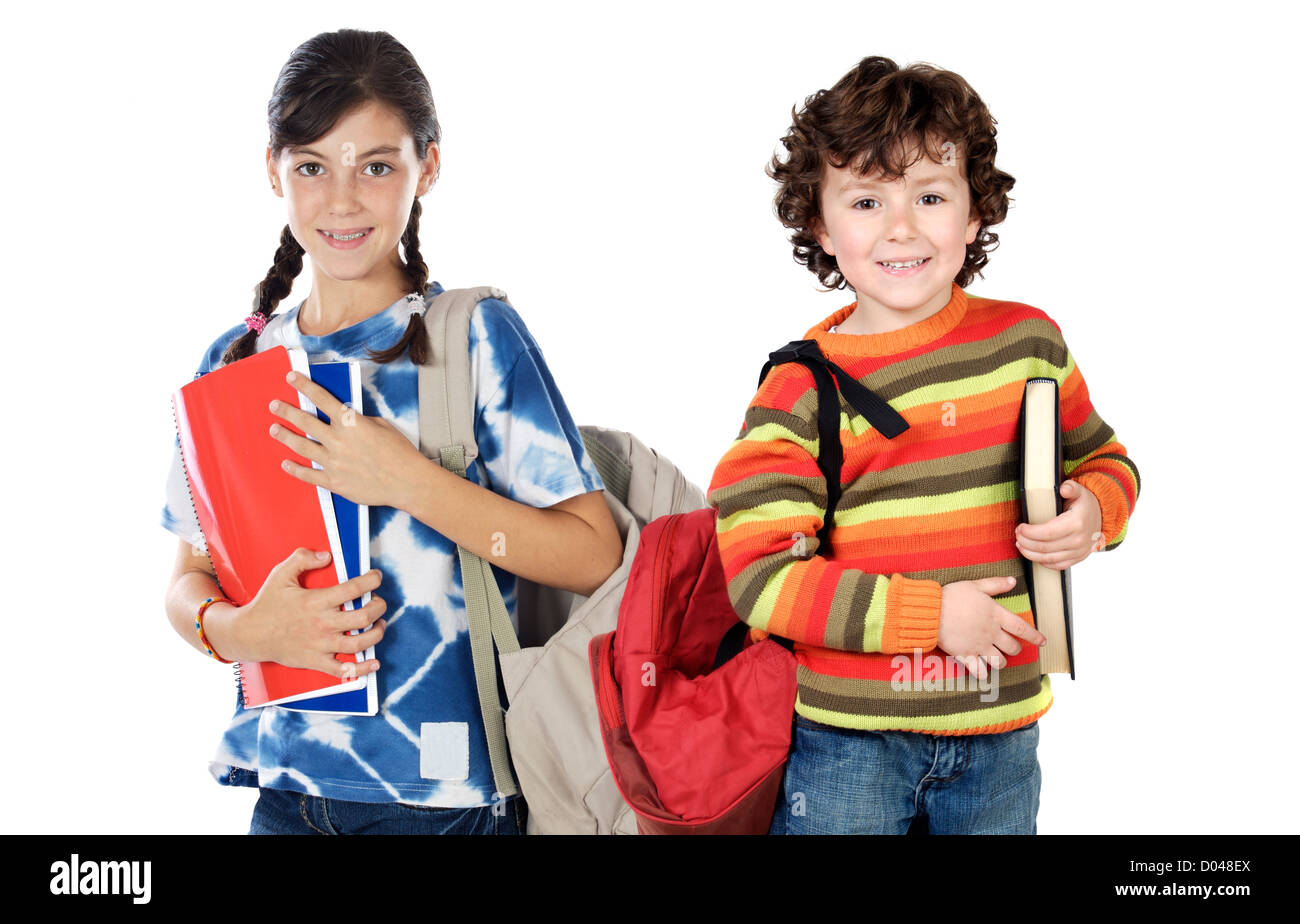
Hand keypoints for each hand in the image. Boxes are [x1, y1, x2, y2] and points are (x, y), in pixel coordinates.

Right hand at [221, 548, 386, 677]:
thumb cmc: (266, 605)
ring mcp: (321, 645)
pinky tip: (374, 662)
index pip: (353, 589)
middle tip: (378, 602)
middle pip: (364, 617)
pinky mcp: (317, 661)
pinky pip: (344, 671)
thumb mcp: (280, 575)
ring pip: (360, 643)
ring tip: (380, 624)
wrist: (249, 635)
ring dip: (377, 633)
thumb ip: (302, 559)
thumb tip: (326, 556)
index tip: (376, 577)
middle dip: (379, 607)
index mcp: (316, 601)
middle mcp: (322, 623)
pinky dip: (362, 668)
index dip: (371, 580)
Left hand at [268, 370, 425, 507]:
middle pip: (304, 421)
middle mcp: (337, 440)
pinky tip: (285, 463)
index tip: (290, 377)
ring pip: (301, 446)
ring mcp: (333, 462)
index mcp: (350, 423)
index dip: (303, 385)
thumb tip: (346, 421)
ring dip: (285, 436)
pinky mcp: (334, 482)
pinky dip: (295, 469)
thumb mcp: (383, 426)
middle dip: (286, 411)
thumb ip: (360, 421)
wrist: (406, 482)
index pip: (321, 399)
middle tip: (274, 405)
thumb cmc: (399, 453)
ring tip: (274, 429)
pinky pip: (309, 475)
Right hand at [937, 576, 1045, 678]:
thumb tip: (1013, 581)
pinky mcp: (966, 655)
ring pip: (999, 661)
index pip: (1022, 628)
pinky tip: (982, 673)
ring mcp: (979, 645)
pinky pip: (979, 670)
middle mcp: (991, 632)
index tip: (1043, 642)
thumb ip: (995, 584)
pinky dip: (982, 674)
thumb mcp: (975, 585)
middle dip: (1016, 649)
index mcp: (995, 615)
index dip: (1035, 636)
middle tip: (1013, 648)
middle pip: (1012, 647)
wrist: (931, 611)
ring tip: (998, 661)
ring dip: (1001, 662)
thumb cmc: (951, 596)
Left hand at [1016, 479, 1102, 570]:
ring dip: (1031, 554)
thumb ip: (1071, 488)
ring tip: (1020, 545)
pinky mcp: (1078, 558)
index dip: (1030, 532)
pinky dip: (1043, 563)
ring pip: (1049, 559)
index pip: (1047, 533)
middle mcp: (1079, 540)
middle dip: (1026, 542)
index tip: (1019, 528)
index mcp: (1076, 523)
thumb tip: (1064, 488)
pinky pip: (1058, 566)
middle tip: (1017, 535)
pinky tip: (1034, 555)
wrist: (1100, 517)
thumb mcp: (1079, 491)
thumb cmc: (1085, 504)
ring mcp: (1079, 551)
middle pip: (1045, 547)